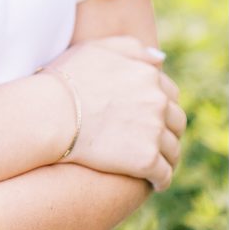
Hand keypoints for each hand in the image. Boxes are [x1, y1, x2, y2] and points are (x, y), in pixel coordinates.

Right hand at [43, 36, 186, 190]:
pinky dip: (161, 179)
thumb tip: (160, 59)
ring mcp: (154, 132)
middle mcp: (157, 102)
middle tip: (152, 139)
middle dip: (168, 130)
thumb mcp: (97, 48)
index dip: (162, 104)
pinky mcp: (147, 160)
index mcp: (148, 75)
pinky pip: (164, 174)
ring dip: (166, 156)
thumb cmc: (67, 78)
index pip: (170, 92)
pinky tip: (151, 181)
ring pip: (173, 149)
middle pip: (177, 121)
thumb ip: (131, 48)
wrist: (51, 112)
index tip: (151, 114)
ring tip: (153, 163)